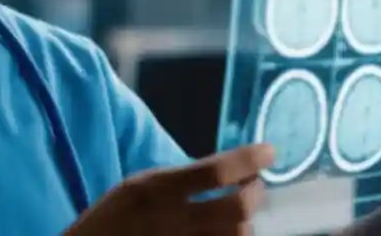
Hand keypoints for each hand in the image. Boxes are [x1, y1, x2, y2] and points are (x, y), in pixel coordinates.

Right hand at [66, 144, 273, 235]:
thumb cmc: (111, 221)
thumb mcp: (135, 187)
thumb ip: (175, 182)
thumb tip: (224, 172)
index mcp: (155, 188)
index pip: (216, 171)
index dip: (249, 160)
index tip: (269, 152)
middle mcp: (171, 219)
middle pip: (237, 208)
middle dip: (256, 193)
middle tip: (255, 185)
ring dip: (246, 222)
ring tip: (239, 212)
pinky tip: (227, 231)